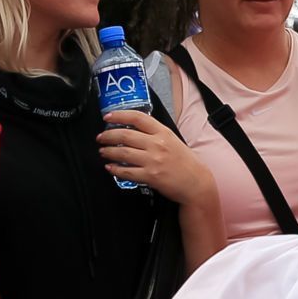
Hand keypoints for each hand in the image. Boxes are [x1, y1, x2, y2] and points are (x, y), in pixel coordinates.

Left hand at [100, 109, 216, 203]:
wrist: (196, 183)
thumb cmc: (186, 162)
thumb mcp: (173, 140)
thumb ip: (156, 134)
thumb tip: (134, 130)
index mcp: (163, 132)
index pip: (137, 118)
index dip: (119, 115)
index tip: (108, 117)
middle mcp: (157, 144)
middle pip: (125, 135)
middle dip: (108, 135)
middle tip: (101, 138)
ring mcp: (153, 161)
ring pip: (123, 153)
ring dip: (108, 152)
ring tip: (103, 151)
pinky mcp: (150, 176)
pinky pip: (127, 172)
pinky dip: (115, 169)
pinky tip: (110, 167)